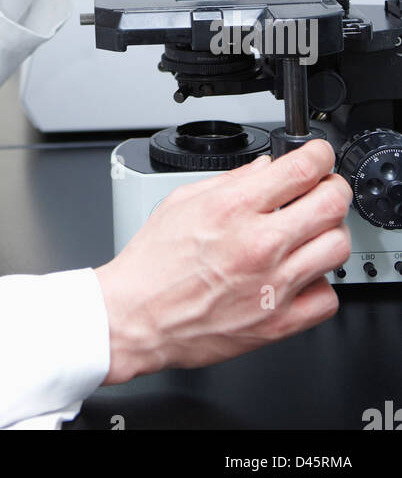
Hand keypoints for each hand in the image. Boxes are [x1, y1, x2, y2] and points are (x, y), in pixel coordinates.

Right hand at [93, 139, 351, 384]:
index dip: (320, 155)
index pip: (301, 169)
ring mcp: (273, 285)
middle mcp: (258, 244)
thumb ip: (230, 180)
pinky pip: (328, 297)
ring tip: (311, 233)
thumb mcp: (182, 201)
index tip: (319, 156)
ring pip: (337, 247)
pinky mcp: (278, 322)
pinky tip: (301, 275)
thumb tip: (266, 167)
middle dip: (334, 187)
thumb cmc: (153, 262)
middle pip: (331, 203)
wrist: (138, 316)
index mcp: (233, 208)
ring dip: (330, 233)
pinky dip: (320, 284)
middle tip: (324, 189)